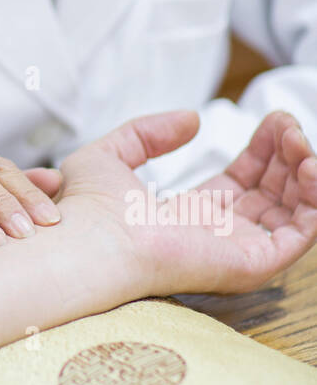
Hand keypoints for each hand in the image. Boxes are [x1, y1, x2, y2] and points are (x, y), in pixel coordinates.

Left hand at [55, 108, 316, 296]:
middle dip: (287, 155)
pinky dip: (314, 202)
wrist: (90, 236)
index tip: (274, 120)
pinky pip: (301, 236)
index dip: (263, 149)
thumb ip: (149, 132)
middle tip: (289, 125)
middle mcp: (218, 235)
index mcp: (192, 214)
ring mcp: (237, 252)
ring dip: (304, 173)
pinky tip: (309, 168)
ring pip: (292, 212)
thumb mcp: (113, 153)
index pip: (244, 181)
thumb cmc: (89, 207)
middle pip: (272, 193)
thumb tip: (193, 119)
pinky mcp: (251, 265)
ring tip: (299, 141)